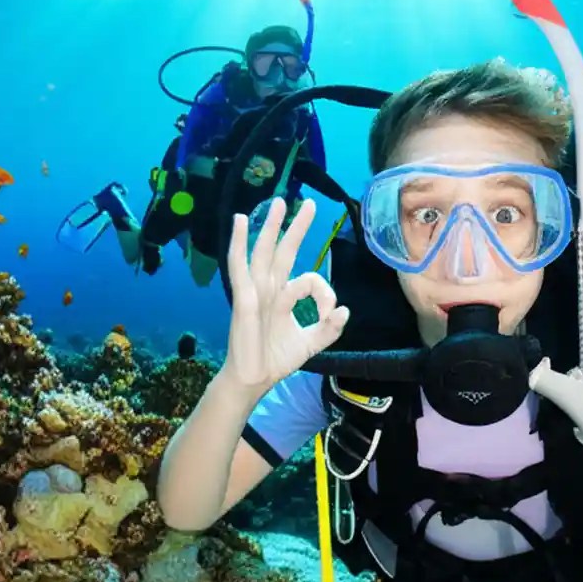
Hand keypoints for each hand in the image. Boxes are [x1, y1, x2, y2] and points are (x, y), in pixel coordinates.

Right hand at [221, 197, 348, 394]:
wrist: (254, 379)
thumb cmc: (277, 360)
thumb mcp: (312, 343)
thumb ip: (329, 329)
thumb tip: (345, 311)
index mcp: (285, 297)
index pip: (310, 280)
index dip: (326, 294)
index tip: (330, 314)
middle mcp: (270, 288)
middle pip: (285, 250)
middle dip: (297, 226)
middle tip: (309, 203)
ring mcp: (256, 290)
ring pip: (264, 251)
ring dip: (271, 226)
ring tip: (279, 202)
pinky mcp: (244, 296)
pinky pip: (239, 265)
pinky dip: (237, 242)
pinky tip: (238, 221)